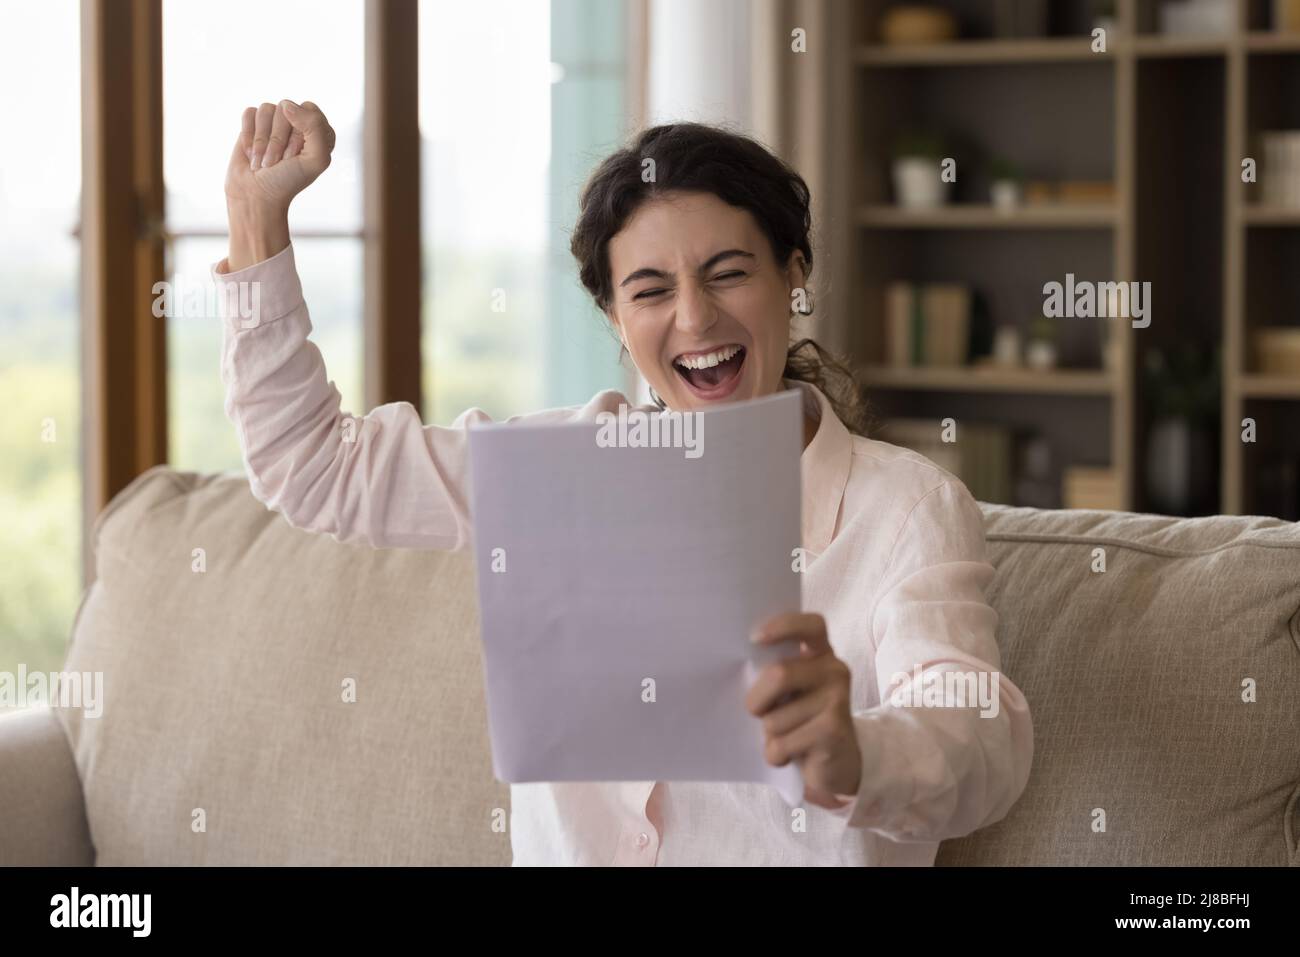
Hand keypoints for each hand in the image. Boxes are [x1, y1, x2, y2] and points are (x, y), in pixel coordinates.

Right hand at [224, 99, 334, 213]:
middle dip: (279, 139)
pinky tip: (251, 152)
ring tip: (264, 160)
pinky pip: (250, 113)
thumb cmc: (288, 181)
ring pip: (266, 109)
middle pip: (286, 109)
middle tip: (279, 161)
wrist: (256, 194)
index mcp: (320, 132)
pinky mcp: (254, 123)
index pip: (310, 111)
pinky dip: (249, 135)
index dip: (300, 133)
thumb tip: (287, 105)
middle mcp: (299, 123)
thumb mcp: (315, 160)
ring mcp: (275, 122)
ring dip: (262, 140)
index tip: (296, 156)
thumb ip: (314, 127)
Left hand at [746, 612, 861, 808]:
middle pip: (780, 675)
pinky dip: (775, 755)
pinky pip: (782, 744)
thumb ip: (774, 675)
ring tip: (786, 737)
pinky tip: (790, 755)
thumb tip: (739, 669)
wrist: (836, 763)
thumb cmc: (801, 720)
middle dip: (757, 700)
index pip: (811, 625)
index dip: (783, 626)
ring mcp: (838, 700)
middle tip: (758, 712)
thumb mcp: (789, 692)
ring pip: (775, 719)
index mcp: (821, 654)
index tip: (755, 638)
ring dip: (769, 736)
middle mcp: (835, 671)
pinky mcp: (834, 732)